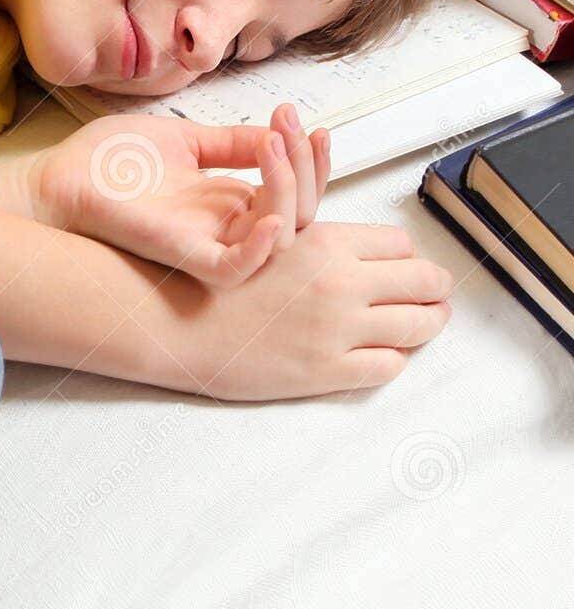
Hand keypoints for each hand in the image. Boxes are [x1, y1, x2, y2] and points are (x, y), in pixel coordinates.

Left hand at [27, 102, 329, 286]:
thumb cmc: (106, 163)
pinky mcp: (184, 258)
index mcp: (225, 203)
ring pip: (281, 237)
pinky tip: (269, 213)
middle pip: (299, 214)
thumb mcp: (184, 140)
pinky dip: (262, 246)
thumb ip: (231, 142)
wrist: (57, 179)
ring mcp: (207, 244)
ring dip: (289, 188)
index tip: (296, 116)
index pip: (292, 192)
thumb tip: (276, 131)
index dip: (308, 158)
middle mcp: (223, 227)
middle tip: (289, 124)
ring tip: (271, 144)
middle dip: (307, 166)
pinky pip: (238, 269)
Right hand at [163, 218, 454, 400]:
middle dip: (433, 289)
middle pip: (424, 280)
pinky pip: (389, 366)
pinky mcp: (326, 371)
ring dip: (427, 324)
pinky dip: (394, 359)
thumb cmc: (212, 282)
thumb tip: (354, 246)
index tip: (403, 267)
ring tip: (422, 324)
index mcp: (327, 242)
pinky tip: (381, 353)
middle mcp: (340, 282)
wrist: (176, 323)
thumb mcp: (267, 237)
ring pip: (419, 325)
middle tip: (432, 296)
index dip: (406, 257)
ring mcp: (337, 329)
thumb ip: (317, 239)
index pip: (401, 244)